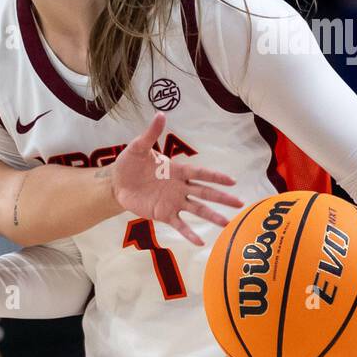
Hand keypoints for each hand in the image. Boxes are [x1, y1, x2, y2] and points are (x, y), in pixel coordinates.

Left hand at [109, 113, 243, 244]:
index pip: (201, 173)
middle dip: (222, 198)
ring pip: (197, 210)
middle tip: (240, 204)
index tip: (232, 181)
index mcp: (177, 170)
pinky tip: (200, 242)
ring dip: (212, 216)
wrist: (116, 183)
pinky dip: (189, 233)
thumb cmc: (129, 164)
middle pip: (205, 193)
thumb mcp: (138, 147)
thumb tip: (160, 114)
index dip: (216, 177)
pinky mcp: (164, 214)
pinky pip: (179, 224)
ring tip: (227, 223)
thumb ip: (151, 134)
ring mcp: (173, 202)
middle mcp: (180, 187)